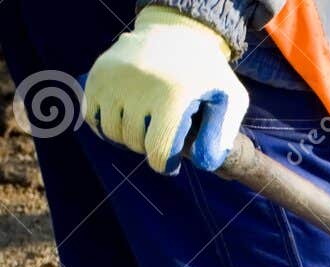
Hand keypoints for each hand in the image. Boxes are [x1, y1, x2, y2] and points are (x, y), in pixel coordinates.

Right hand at [82, 7, 246, 173]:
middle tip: (162, 136)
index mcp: (174, 96)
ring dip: (128, 137)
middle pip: (135, 142)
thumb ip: (222, 135)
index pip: (159, 150)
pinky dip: (106, 123)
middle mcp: (140, 87)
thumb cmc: (207, 74)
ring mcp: (115, 79)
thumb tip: (204, 164)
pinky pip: (92, 115)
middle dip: (150, 147)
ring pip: (112, 132)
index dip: (166, 165)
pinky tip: (124, 119)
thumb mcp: (231, 99)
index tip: (171, 162)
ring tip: (145, 127)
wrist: (177, 31)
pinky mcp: (98, 73)